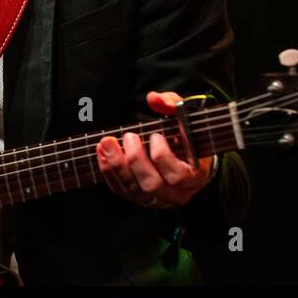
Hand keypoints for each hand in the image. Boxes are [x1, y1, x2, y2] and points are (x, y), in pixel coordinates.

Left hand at [96, 91, 213, 208]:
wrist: (187, 157)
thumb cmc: (187, 136)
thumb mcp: (185, 117)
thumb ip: (172, 104)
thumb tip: (153, 98)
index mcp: (195, 176)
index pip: (177, 175)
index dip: (162, 155)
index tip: (155, 135)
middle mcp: (178, 194)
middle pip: (152, 185)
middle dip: (136, 160)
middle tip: (128, 137)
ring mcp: (158, 199)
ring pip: (134, 191)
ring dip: (117, 166)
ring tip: (107, 144)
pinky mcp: (141, 199)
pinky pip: (122, 191)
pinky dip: (109, 173)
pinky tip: (102, 154)